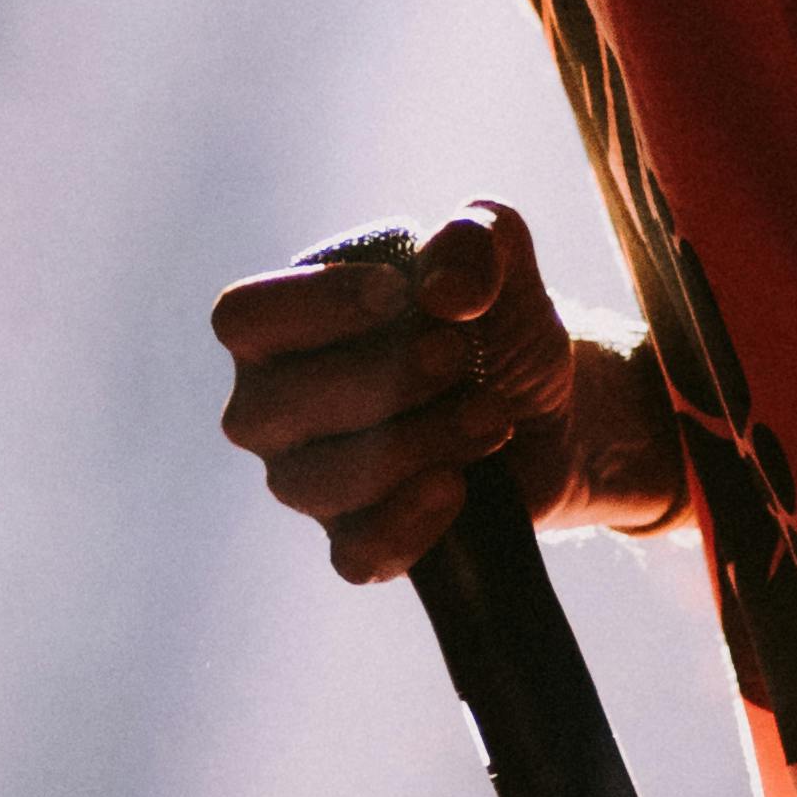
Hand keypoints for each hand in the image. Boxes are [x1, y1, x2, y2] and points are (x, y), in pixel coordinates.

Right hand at [209, 205, 578, 585]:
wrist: (554, 409)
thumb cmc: (495, 323)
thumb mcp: (496, 255)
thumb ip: (473, 241)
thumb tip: (442, 293)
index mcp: (281, 326)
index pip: (242, 318)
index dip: (315, 306)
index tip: (401, 294)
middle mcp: (273, 406)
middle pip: (272, 406)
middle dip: (380, 380)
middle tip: (458, 356)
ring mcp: (307, 480)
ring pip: (316, 483)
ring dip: (414, 444)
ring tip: (489, 416)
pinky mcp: (356, 541)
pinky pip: (354, 554)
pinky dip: (410, 523)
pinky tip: (459, 485)